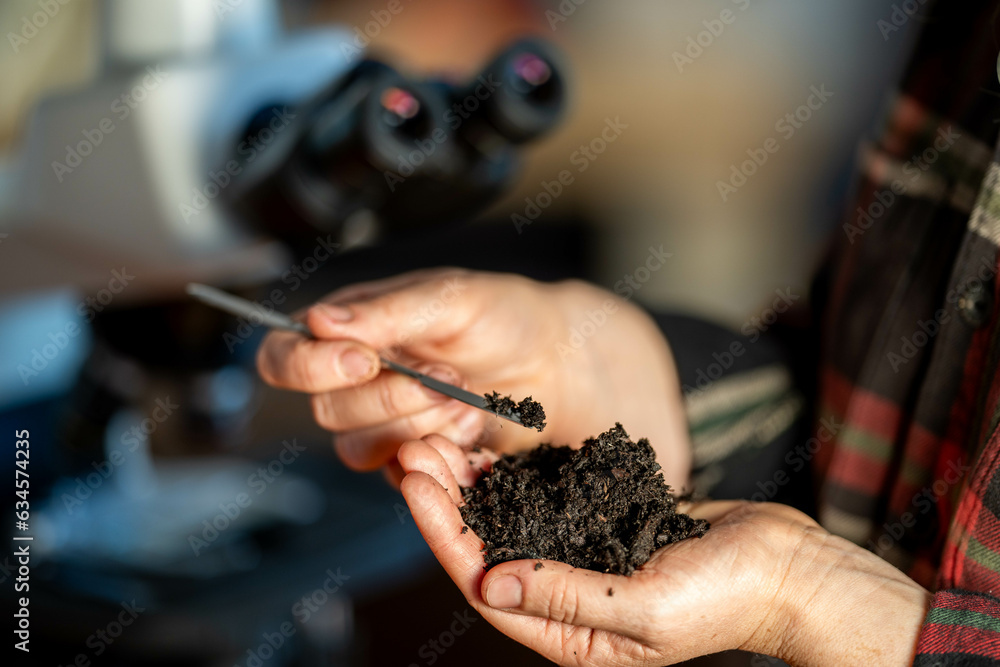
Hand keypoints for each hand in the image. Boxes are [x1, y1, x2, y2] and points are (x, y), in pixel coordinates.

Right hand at [256, 268, 691, 486]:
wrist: (555, 362)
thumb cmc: (503, 315)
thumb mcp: (451, 298)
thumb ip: (386, 312)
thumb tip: (317, 319)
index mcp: (349, 329)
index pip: (283, 357)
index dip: (309, 366)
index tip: (365, 360)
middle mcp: (354, 378)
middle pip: (325, 410)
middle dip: (392, 395)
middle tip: (445, 372)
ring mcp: (381, 423)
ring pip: (358, 447)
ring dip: (418, 421)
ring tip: (463, 394)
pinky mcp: (413, 456)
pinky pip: (400, 471)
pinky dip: (439, 448)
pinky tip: (470, 424)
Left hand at [397, 433, 931, 665]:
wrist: (784, 568)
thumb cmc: (726, 598)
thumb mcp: (644, 609)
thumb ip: (566, 596)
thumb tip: (486, 586)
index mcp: (568, 631)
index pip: (483, 582)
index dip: (443, 533)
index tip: (414, 485)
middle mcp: (564, 596)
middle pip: (485, 546)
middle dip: (446, 499)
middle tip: (413, 446)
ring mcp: (580, 556)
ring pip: (508, 519)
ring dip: (471, 481)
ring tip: (438, 436)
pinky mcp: (599, 524)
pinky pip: (543, 498)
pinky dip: (515, 473)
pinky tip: (492, 443)